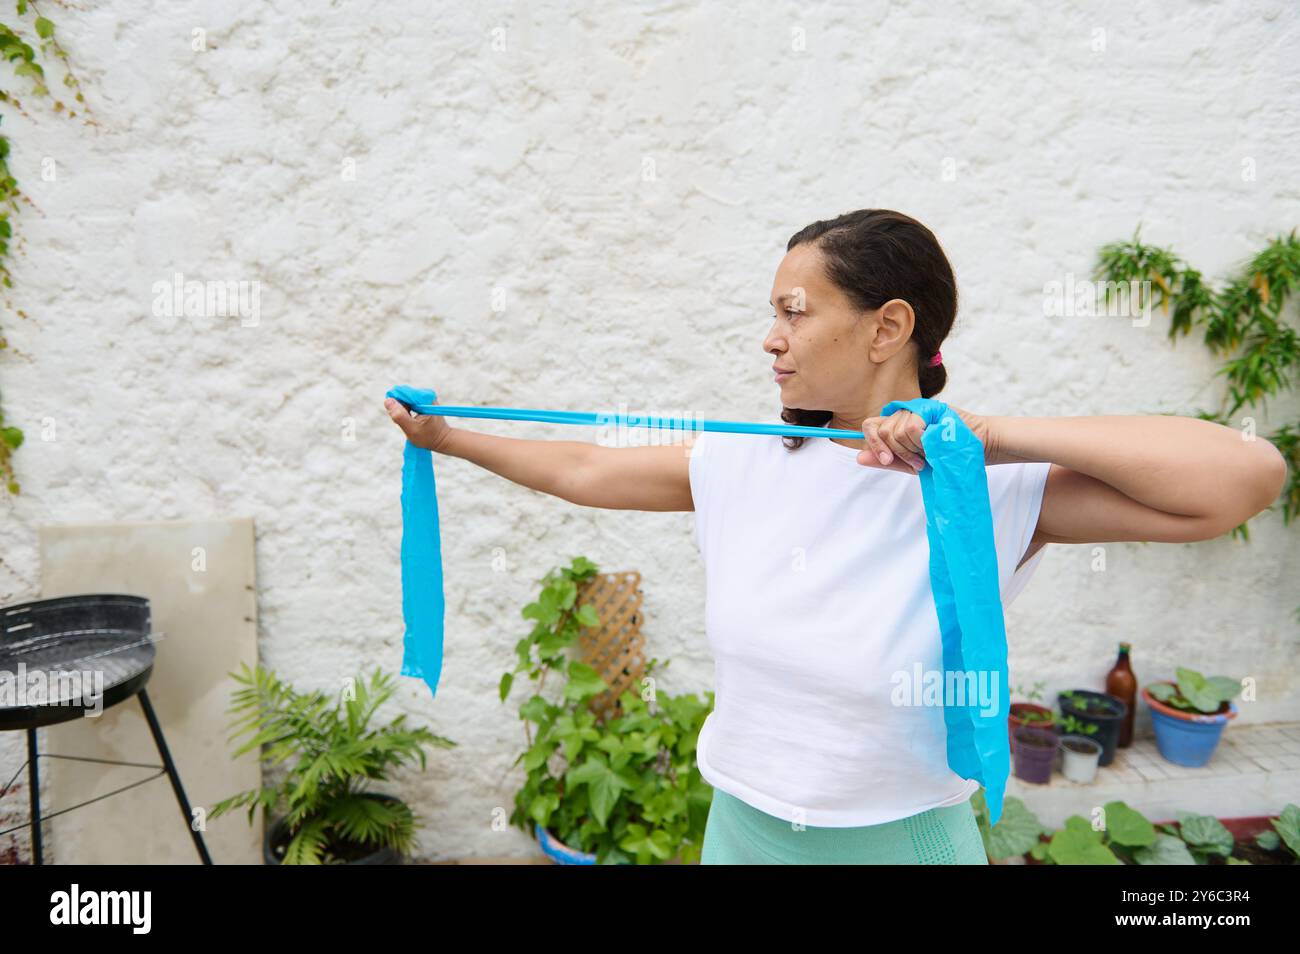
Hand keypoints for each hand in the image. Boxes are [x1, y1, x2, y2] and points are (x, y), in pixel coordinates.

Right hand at [385, 395, 455, 453]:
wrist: (442, 439)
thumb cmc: (428, 437)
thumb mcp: (411, 429)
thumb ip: (399, 415)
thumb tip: (388, 400)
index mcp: (425, 398)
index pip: (402, 393)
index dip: (395, 405)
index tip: (398, 418)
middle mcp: (425, 393)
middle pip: (402, 395)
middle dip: (399, 408)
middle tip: (405, 422)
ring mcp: (424, 396)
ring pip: (404, 399)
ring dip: (402, 410)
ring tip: (409, 422)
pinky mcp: (423, 399)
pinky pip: (408, 402)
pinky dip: (406, 411)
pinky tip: (411, 419)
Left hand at [856, 404, 991, 472]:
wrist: (972, 451)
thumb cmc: (943, 457)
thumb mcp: (911, 462)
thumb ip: (887, 460)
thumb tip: (858, 458)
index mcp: (896, 423)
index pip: (870, 425)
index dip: (872, 443)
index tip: (886, 460)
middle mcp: (903, 412)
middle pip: (881, 430)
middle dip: (897, 452)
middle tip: (917, 461)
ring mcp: (915, 407)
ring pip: (895, 430)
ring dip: (912, 449)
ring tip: (928, 453)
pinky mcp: (928, 407)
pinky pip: (911, 426)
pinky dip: (921, 441)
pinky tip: (933, 444)